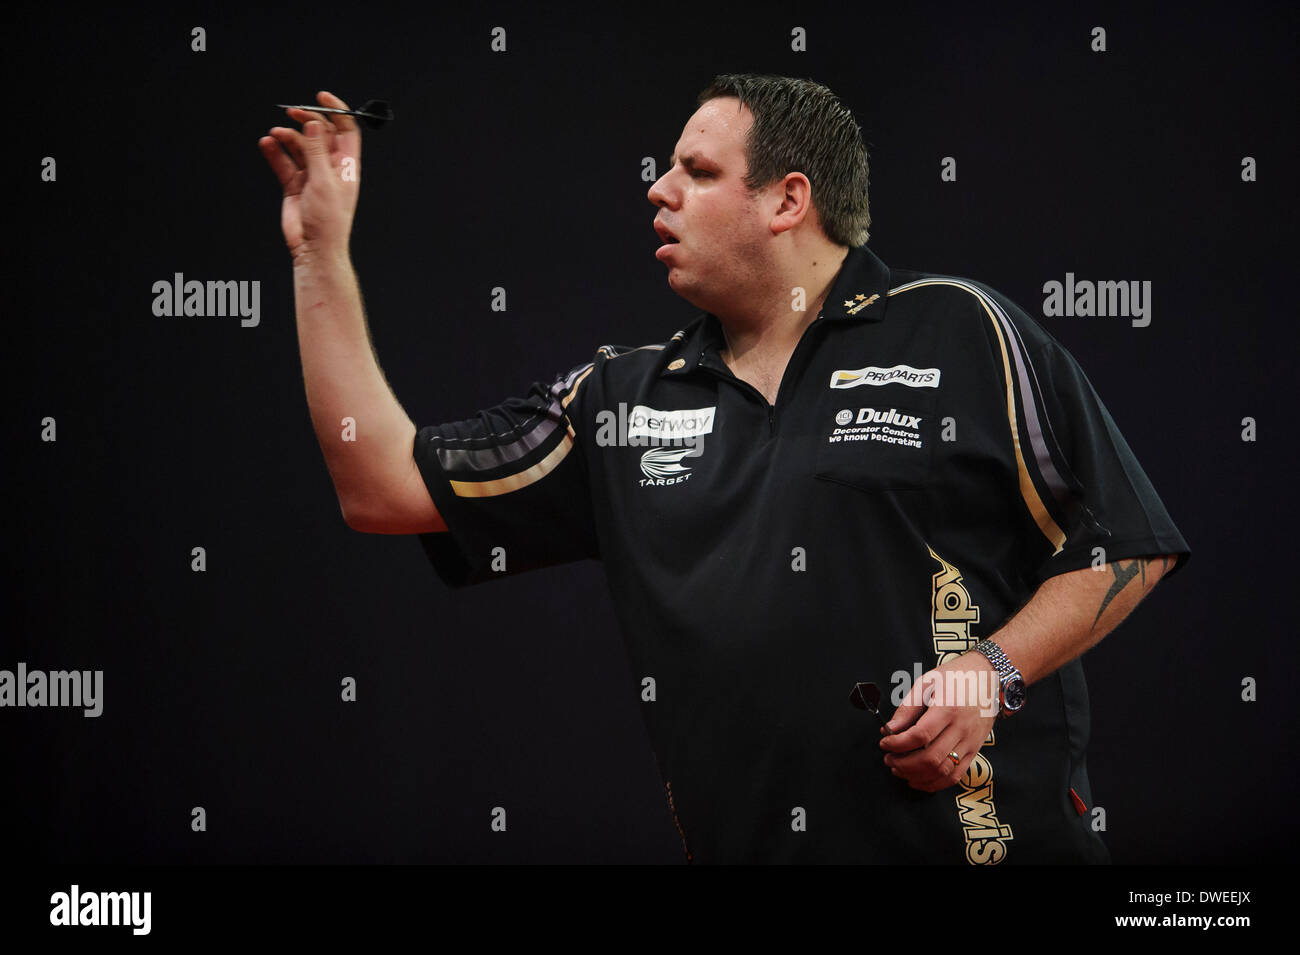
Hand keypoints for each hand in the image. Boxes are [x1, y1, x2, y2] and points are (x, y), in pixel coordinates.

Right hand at [258, 90, 361, 259]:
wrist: (314, 248)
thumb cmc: (328, 221)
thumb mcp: (324, 181)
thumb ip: (317, 151)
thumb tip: (316, 124)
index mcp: (345, 165)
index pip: (346, 130)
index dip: (336, 111)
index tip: (320, 97)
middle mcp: (329, 167)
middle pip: (320, 134)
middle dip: (306, 121)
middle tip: (291, 112)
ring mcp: (311, 175)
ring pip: (299, 147)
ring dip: (287, 137)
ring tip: (274, 134)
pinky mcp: (294, 185)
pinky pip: (283, 162)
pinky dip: (275, 152)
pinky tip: (266, 144)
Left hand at [878, 653, 1000, 791]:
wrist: (989, 678)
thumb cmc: (955, 677)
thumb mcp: (927, 682)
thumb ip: (908, 707)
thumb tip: (889, 728)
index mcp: (948, 709)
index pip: (920, 736)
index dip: (898, 743)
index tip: (885, 742)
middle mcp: (962, 729)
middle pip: (930, 758)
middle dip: (903, 763)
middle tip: (889, 759)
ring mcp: (970, 742)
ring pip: (942, 771)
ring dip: (917, 776)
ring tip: (899, 770)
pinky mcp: (975, 751)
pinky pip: (956, 776)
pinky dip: (935, 783)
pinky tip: (918, 779)